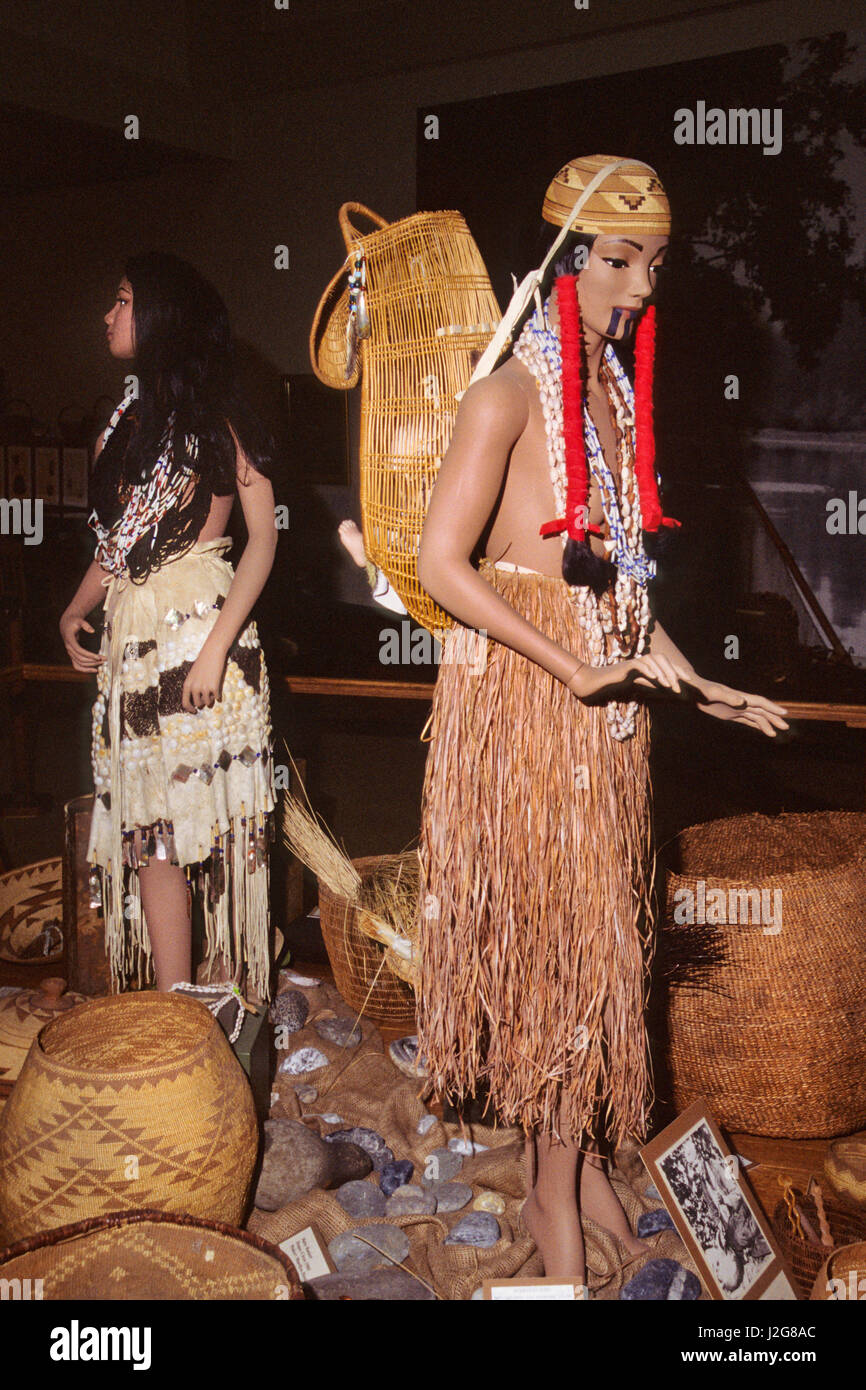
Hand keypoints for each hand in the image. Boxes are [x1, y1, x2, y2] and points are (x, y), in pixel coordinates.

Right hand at [60, 611, 102, 671]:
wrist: (66, 625)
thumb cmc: (74, 622)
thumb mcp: (79, 621)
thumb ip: (86, 625)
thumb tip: (92, 631)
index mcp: (70, 640)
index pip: (79, 651)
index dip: (89, 655)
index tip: (99, 657)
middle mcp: (69, 648)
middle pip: (81, 659)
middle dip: (93, 660)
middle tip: (104, 659)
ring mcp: (70, 653)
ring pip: (79, 664)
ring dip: (91, 665)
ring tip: (102, 664)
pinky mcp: (72, 656)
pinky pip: (77, 666)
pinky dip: (85, 669)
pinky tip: (94, 670)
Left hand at [182, 640, 227, 711]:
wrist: (212, 653)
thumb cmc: (203, 663)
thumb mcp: (193, 676)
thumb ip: (193, 688)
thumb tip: (198, 703)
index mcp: (187, 685)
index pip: (185, 703)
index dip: (190, 709)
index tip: (195, 711)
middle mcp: (194, 688)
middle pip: (198, 704)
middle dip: (203, 703)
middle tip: (207, 698)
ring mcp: (204, 688)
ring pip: (208, 702)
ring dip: (211, 699)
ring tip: (212, 691)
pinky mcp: (214, 687)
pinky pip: (217, 697)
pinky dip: (218, 696)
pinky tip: (219, 691)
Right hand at [567, 651, 689, 700]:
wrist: (595, 685)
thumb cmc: (614, 688)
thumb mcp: (637, 689)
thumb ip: (651, 688)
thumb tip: (669, 694)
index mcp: (646, 666)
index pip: (665, 665)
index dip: (677, 671)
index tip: (689, 682)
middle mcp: (641, 661)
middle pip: (663, 660)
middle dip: (674, 672)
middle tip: (682, 686)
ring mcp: (634, 662)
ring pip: (654, 660)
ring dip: (664, 672)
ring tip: (671, 686)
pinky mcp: (625, 665)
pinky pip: (640, 664)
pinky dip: (649, 670)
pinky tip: (656, 679)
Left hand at [684, 675, 788, 737]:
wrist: (692, 691)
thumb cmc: (701, 689)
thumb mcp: (714, 693)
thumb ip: (728, 697)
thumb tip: (742, 701)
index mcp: (739, 696)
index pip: (760, 702)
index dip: (772, 707)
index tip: (784, 713)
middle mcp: (741, 702)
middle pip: (761, 711)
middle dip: (773, 718)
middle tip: (785, 727)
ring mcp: (736, 708)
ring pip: (756, 717)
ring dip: (766, 724)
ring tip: (775, 734)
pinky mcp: (730, 714)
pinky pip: (747, 721)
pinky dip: (756, 725)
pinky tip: (763, 730)